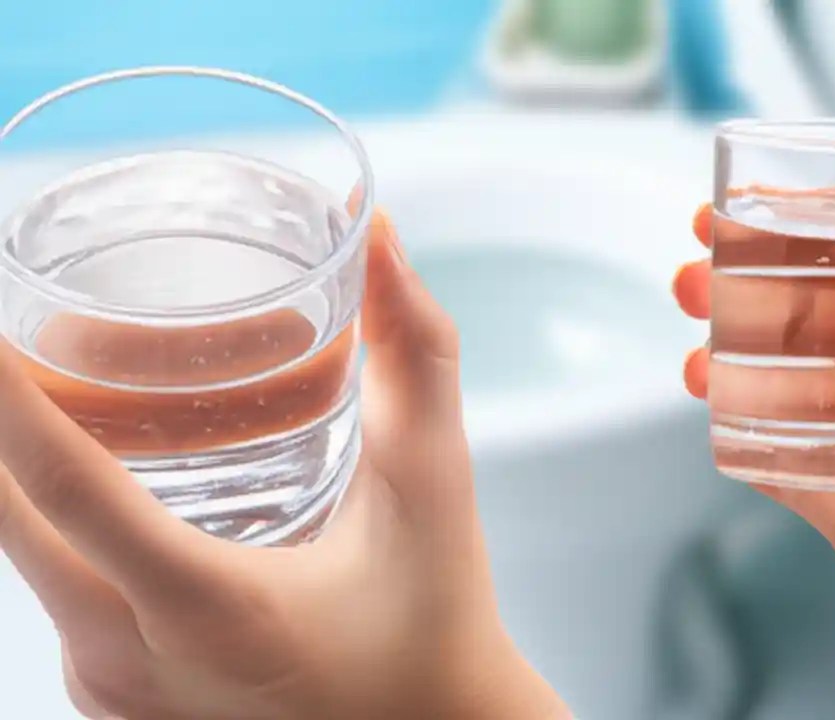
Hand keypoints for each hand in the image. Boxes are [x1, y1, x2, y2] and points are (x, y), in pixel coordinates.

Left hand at [0, 211, 566, 718]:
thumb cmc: (436, 617)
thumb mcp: (433, 484)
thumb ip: (415, 352)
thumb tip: (374, 232)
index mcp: (212, 605)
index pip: (63, 486)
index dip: (1, 393)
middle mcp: (135, 660)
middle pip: (6, 521)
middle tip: (9, 333)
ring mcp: (112, 693)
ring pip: (22, 559)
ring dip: (15, 473)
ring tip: (36, 386)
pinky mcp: (110, 705)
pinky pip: (49, 598)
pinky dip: (45, 528)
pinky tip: (83, 480)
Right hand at [674, 205, 834, 718]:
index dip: (815, 218)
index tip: (748, 201)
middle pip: (821, 304)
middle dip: (754, 279)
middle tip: (696, 265)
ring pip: (790, 372)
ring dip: (735, 344)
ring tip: (693, 328)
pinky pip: (779, 452)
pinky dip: (739, 420)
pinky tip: (706, 392)